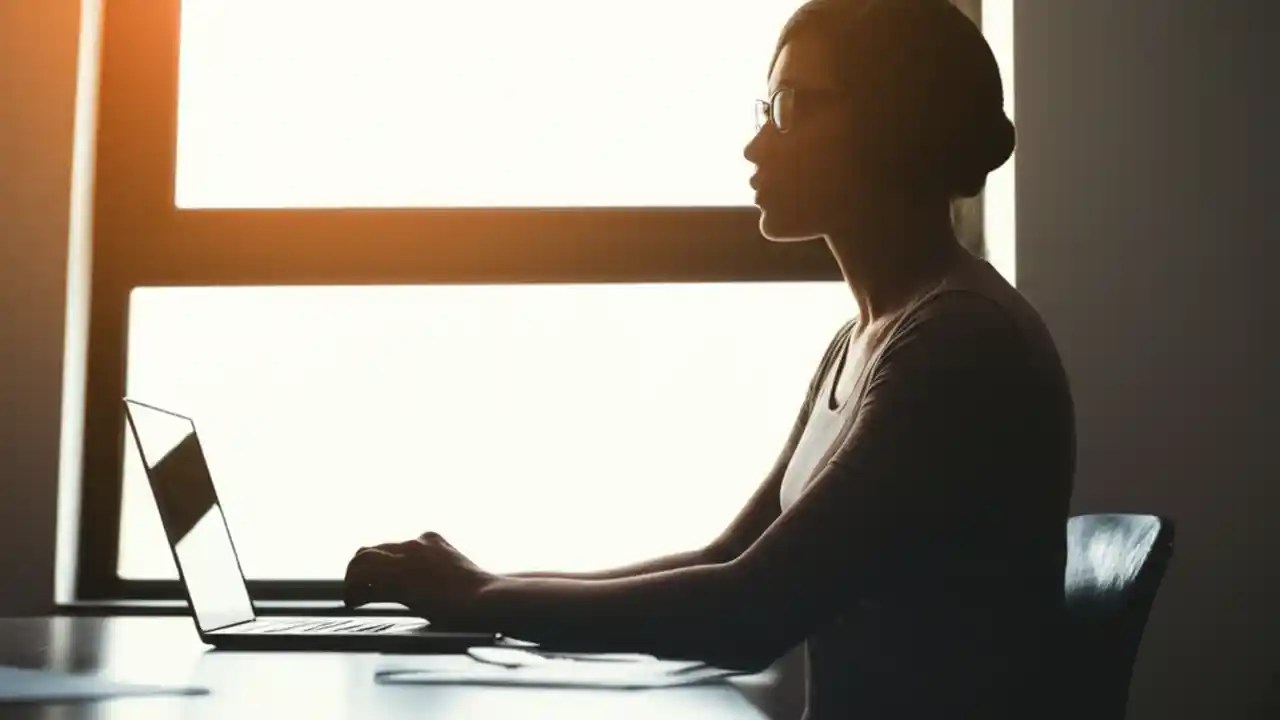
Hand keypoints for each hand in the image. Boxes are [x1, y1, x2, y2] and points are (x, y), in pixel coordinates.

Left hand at [343, 531, 493, 625]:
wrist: (487, 598)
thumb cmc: (479, 595)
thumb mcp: (456, 574)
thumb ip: (438, 573)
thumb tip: (429, 591)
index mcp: (430, 540)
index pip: (392, 546)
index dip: (378, 564)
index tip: (375, 580)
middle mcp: (415, 543)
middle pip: (371, 549)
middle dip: (361, 569)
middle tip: (358, 590)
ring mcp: (405, 559)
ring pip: (361, 559)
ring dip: (353, 579)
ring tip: (353, 597)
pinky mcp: (398, 579)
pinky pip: (363, 580)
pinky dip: (354, 591)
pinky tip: (354, 603)